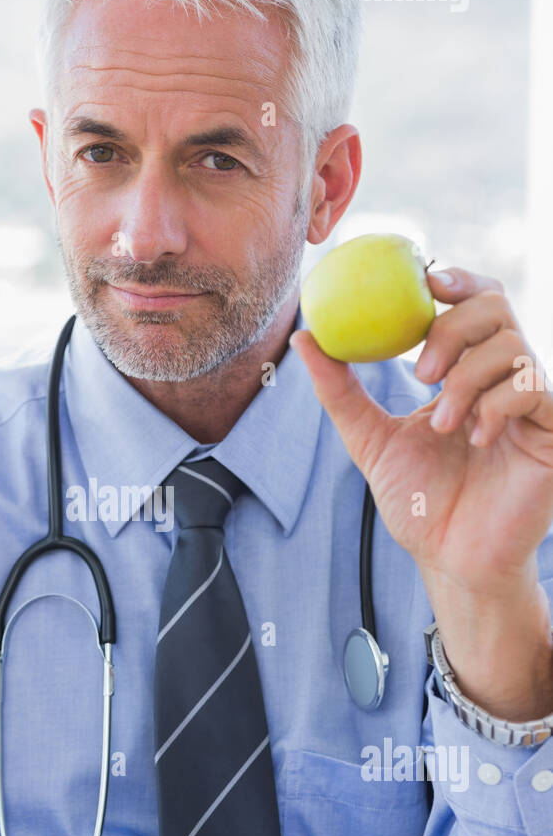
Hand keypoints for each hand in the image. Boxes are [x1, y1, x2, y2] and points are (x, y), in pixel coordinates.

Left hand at [290, 268, 552, 596]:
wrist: (452, 559)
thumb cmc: (419, 503)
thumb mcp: (369, 439)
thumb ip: (340, 390)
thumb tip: (305, 337)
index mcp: (467, 369)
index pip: (472, 300)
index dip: (454, 276)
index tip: (421, 279)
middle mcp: (504, 376)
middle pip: (496, 304)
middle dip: (453, 326)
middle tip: (421, 370)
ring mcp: (533, 401)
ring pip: (513, 344)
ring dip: (467, 378)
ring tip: (442, 424)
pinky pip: (534, 385)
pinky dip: (496, 403)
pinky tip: (477, 436)